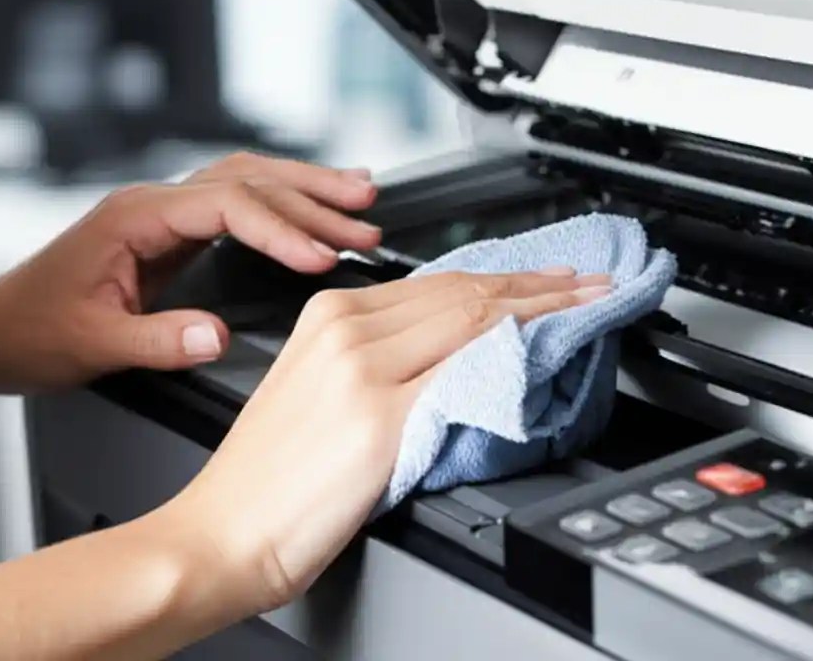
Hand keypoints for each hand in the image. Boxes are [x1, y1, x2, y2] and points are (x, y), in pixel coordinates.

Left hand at [0, 152, 381, 390]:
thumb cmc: (27, 334)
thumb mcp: (90, 346)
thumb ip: (157, 340)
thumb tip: (219, 335)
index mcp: (134, 218)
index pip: (227, 206)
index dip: (280, 229)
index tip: (320, 256)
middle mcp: (152, 205)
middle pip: (249, 179)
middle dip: (312, 197)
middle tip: (367, 218)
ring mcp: (162, 215)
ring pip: (248, 181)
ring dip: (305, 189)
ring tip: (362, 199)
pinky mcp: (171, 234)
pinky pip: (239, 204)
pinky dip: (282, 202)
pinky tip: (314, 209)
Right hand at [159, 268, 611, 616]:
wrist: (224, 534)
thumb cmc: (267, 477)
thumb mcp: (319, 391)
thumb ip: (378, 358)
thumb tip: (451, 349)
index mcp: (327, 317)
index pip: (438, 284)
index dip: (503, 279)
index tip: (545, 280)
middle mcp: (345, 331)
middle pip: (464, 294)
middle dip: (537, 285)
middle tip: (587, 282)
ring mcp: (363, 371)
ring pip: (474, 320)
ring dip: (543, 308)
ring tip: (587, 304)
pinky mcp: (381, 418)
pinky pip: (466, 371)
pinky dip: (518, 351)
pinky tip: (551, 347)